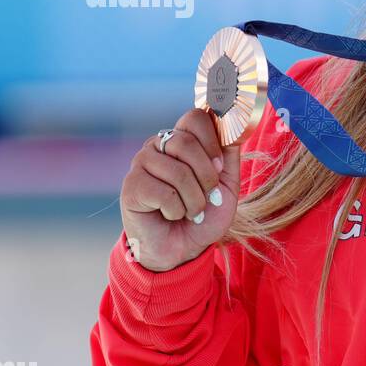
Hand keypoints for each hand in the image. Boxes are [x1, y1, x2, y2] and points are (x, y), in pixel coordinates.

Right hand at [120, 109, 240, 271]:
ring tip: (193, 211)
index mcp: (182, 139)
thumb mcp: (227, 185)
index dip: (212, 141)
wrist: (183, 248)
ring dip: (195, 200)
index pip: (195, 117)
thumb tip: (233, 127)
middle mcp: (159, 145)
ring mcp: (142, 163)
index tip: (219, 166)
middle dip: (207, 176)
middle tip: (209, 196)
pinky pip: (164, 193)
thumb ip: (229, 156)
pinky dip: (177, 210)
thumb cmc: (205, 215)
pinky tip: (171, 215)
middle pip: (186, 142)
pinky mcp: (132, 186)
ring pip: (178, 171)